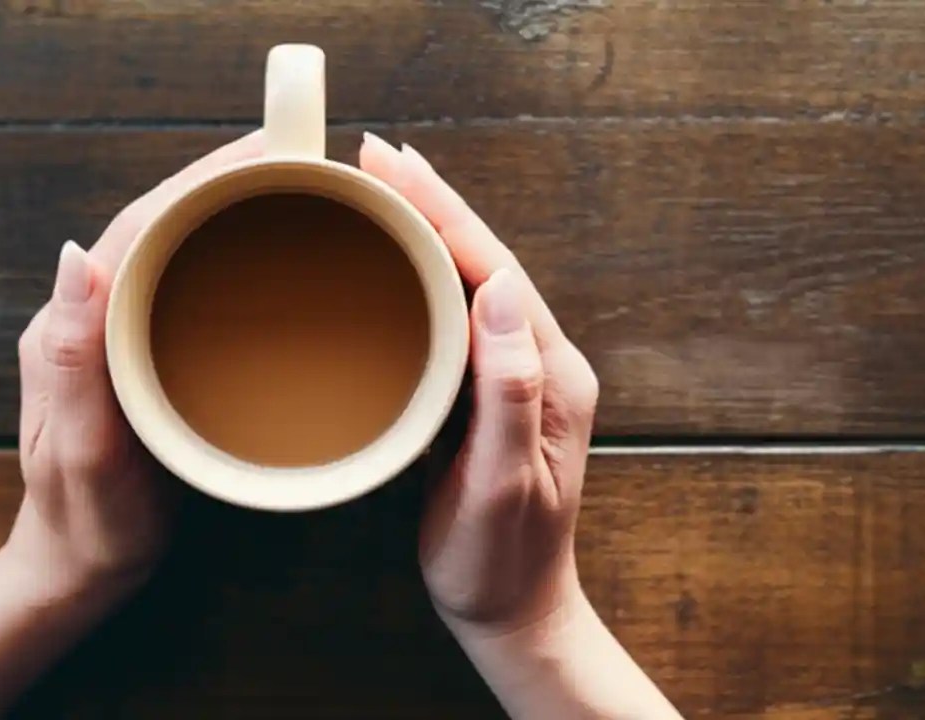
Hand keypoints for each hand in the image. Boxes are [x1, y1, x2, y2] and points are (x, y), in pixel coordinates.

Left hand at [5, 130, 265, 599]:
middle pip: (154, 226)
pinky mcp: (135, 357)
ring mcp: (110, 336)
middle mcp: (85, 320)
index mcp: (67, 330)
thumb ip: (78, 360)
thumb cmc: (86, 523)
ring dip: (221, 209)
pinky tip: (261, 252)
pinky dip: (220, 253)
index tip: (258, 151)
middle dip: (217, 180)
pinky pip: (178, 285)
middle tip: (293, 155)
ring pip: (168, 250)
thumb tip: (77, 251)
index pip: (133, 230)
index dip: (194, 182)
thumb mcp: (82, 452)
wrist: (77, 570)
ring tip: (287, 185)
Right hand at [359, 133, 598, 633]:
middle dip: (431, 202)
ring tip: (380, 188)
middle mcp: (542, 362)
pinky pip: (459, 314)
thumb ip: (510, 393)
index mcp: (551, 373)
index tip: (394, 166)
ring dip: (428, 229)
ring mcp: (520, 376)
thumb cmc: (501, 561)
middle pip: (484, 260)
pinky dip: (424, 274)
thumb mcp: (502, 486)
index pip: (495, 270)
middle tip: (373, 157)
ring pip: (471, 280)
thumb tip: (503, 293)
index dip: (443, 212)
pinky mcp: (494, 394)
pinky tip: (395, 262)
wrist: (515, 610)